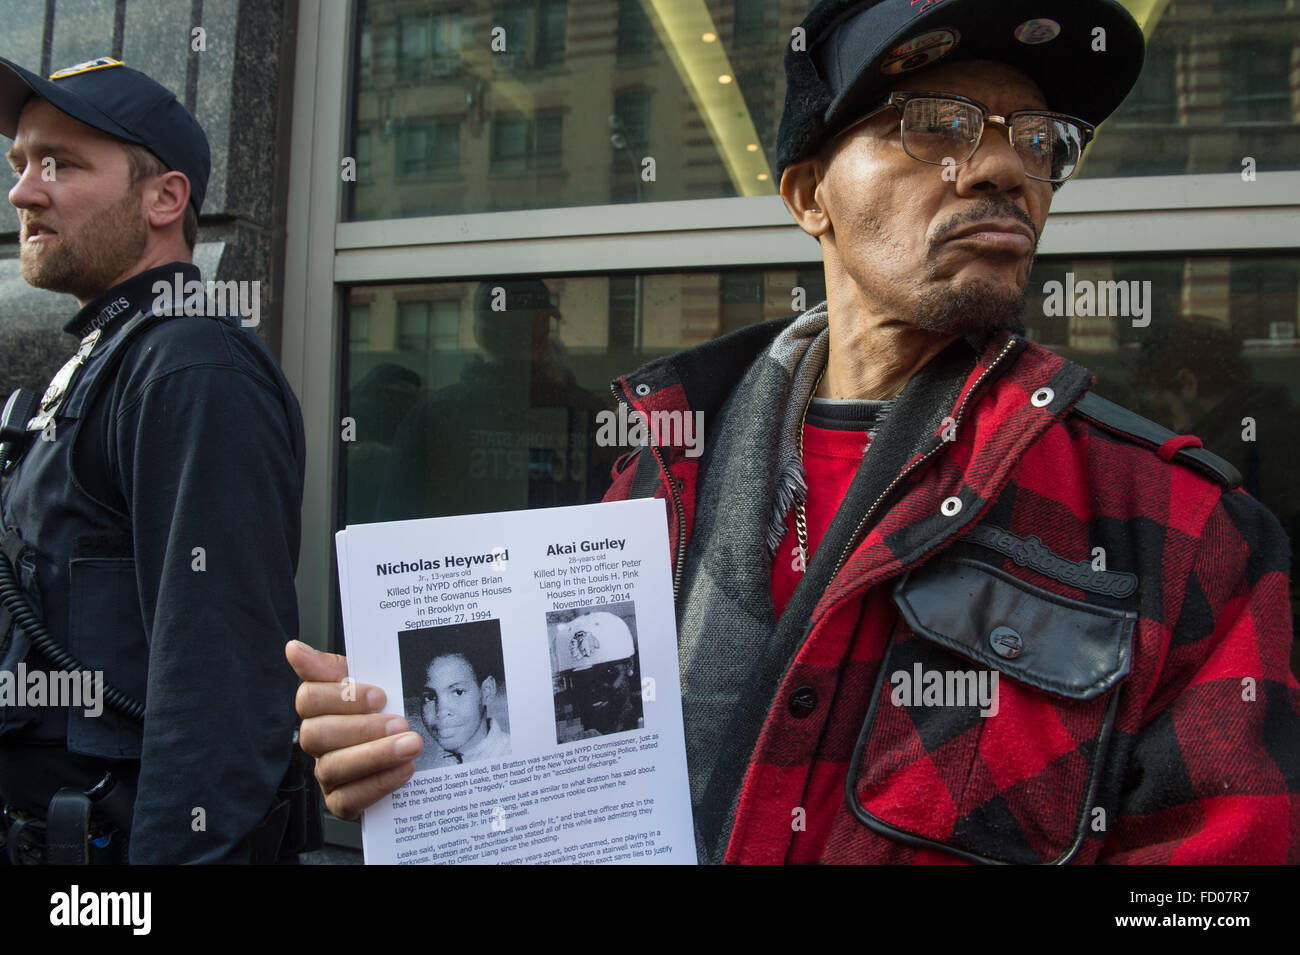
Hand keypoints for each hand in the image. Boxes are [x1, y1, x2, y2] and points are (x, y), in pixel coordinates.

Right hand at [286, 639, 422, 819]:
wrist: (408, 753)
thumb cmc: (381, 713)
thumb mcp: (366, 682)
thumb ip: (332, 667)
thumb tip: (294, 650)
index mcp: (320, 709)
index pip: (309, 699)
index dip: (342, 697)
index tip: (379, 695)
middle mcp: (317, 742)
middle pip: (317, 735)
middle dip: (362, 729)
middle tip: (400, 723)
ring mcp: (327, 774)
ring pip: (334, 767)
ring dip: (376, 755)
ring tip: (410, 745)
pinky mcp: (341, 803)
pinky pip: (349, 799)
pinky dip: (379, 784)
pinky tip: (404, 769)